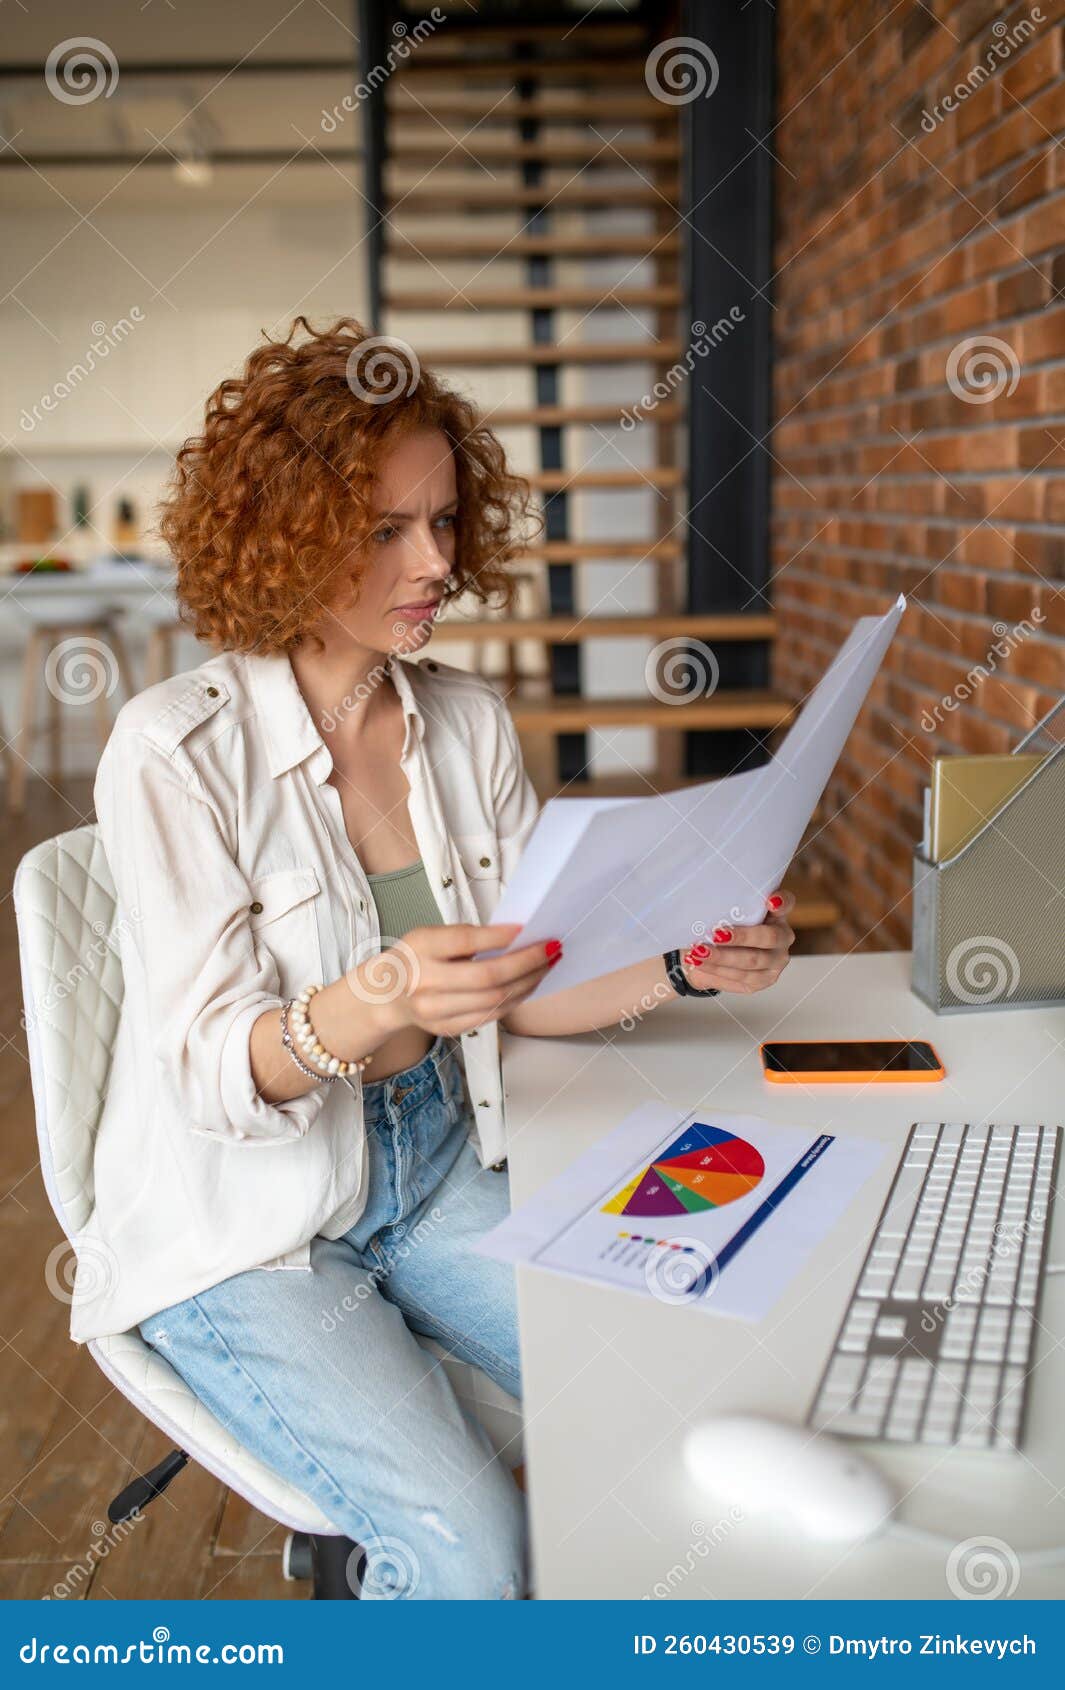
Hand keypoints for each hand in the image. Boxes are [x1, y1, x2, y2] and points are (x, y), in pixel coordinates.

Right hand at [355, 922, 561, 1037]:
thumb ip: (467, 937)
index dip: (500, 936)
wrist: (386, 993)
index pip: (466, 941)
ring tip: (547, 965)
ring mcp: (435, 1011)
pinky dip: (516, 999)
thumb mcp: (430, 936)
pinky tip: (529, 984)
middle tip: (552, 948)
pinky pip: (492, 1015)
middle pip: (488, 977)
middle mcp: (424, 983)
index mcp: (420, 949)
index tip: (527, 928)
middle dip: (528, 962)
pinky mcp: (448, 1028)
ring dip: (529, 982)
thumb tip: (518, 936)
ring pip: (495, 1000)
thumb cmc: (416, 958)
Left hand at [679, 890, 795, 995]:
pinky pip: (740, 977)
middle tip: (716, 934)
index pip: (787, 903)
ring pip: (751, 961)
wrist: (714, 957)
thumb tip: (703, 904)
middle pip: (768, 937)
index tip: (770, 901)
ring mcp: (776, 961)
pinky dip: (717, 969)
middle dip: (741, 936)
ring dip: (722, 957)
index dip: (781, 902)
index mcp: (777, 913)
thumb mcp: (727, 913)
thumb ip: (727, 907)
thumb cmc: (723, 928)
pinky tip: (701, 963)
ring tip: (699, 951)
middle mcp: (782, 937)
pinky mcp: (763, 980)